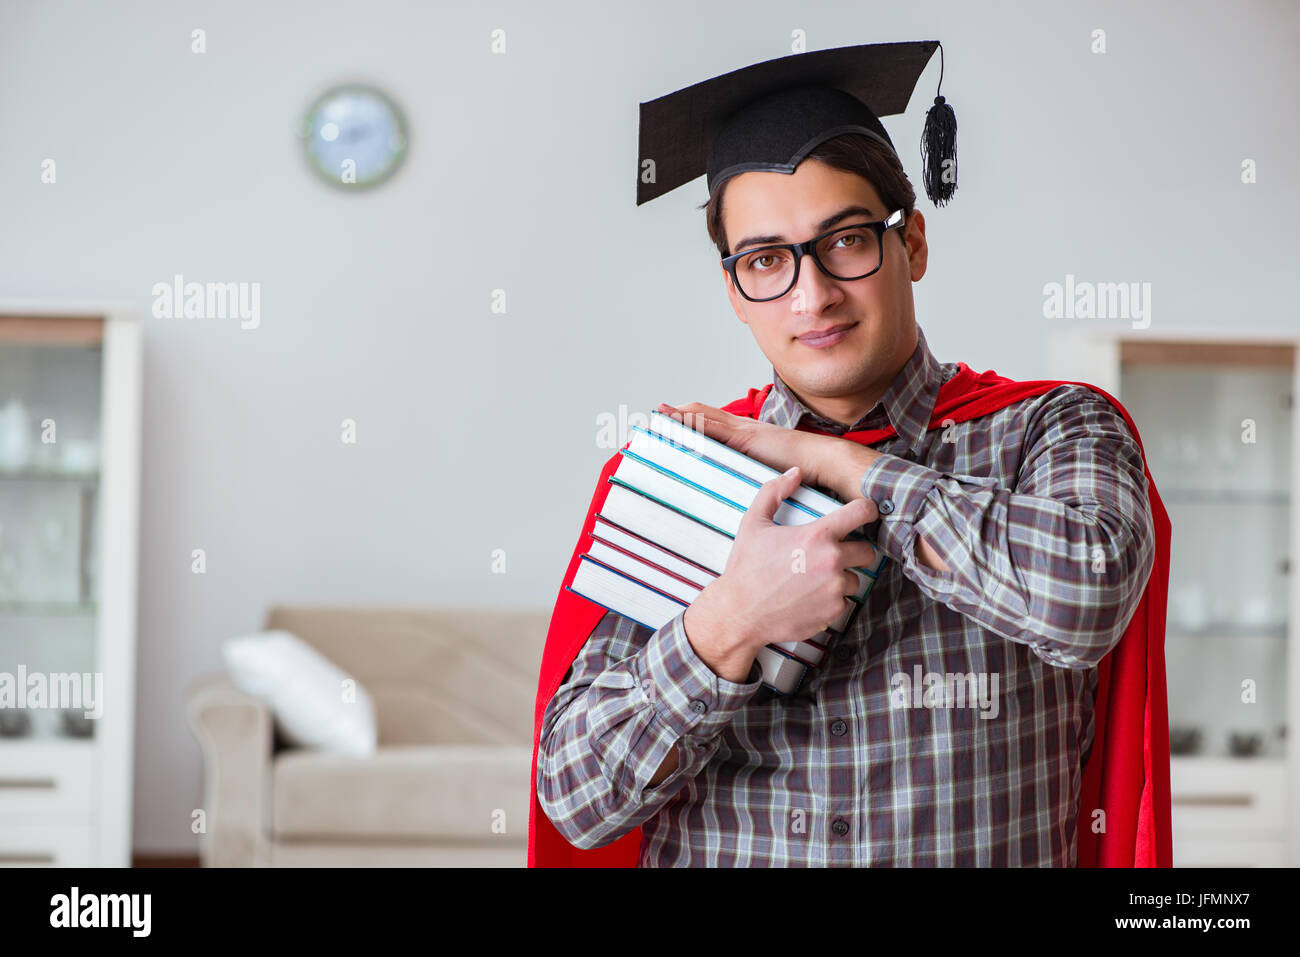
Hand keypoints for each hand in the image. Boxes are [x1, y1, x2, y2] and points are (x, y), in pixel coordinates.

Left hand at [657, 401, 835, 491]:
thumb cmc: (803, 471)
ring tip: (657, 415)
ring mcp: (744, 429)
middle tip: (655, 415)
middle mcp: (743, 427)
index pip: (712, 421)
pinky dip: (692, 423)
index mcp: (747, 434)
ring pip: (703, 416)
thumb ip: (756, 478)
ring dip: (679, 415)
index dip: (691, 419)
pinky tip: (676, 422)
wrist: (823, 462)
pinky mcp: (746, 436)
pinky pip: (712, 427)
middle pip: (702, 413)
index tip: (670, 421)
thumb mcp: (771, 474)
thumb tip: (747, 494)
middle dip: (677, 413)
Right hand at [685, 466, 879, 670]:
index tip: (866, 513)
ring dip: (842, 577)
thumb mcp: (753, 523)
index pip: (862, 513)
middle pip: (868, 551)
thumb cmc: (745, 568)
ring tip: (815, 578)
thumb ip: (774, 492)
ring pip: (855, 579)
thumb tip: (794, 472)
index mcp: (817, 535)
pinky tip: (810, 596)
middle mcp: (831, 561)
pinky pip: (844, 602)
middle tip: (835, 553)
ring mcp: (834, 589)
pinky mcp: (832, 612)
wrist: (739, 613)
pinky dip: (832, 600)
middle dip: (855, 551)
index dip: (868, 510)